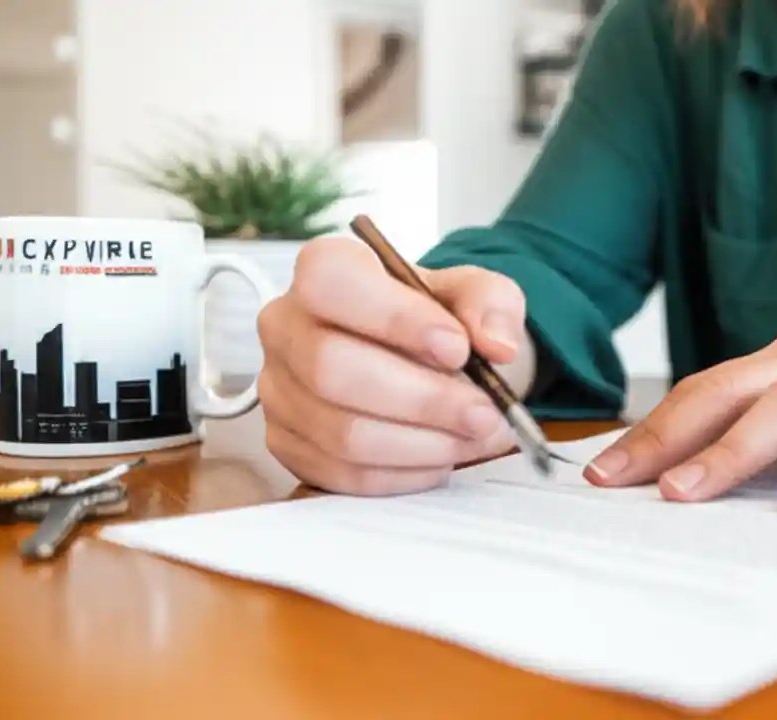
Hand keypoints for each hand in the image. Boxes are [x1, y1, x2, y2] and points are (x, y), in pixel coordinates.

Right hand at [257, 236, 525, 495]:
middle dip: (422, 400)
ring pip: (342, 433)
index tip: (458, 350)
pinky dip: (405, 473)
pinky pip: (344, 473)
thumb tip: (497, 345)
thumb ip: (491, 306)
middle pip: (332, 370)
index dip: (396, 319)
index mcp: (324, 269)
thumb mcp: (478, 295)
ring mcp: (278, 390)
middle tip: (483, 412)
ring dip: (423, 443)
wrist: (427, 360)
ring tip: (474, 436)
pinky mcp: (288, 444)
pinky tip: (441, 456)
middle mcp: (286, 326)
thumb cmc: (441, 320)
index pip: (334, 284)